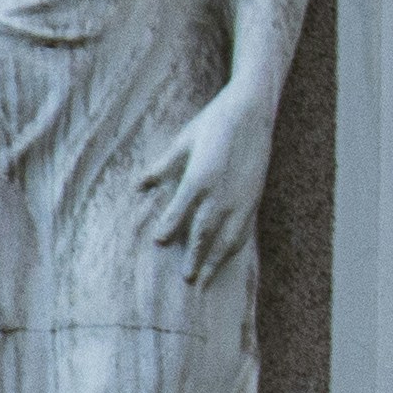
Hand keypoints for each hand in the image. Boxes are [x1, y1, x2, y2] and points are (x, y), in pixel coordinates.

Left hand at [134, 91, 272, 281]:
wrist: (252, 112)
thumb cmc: (213, 124)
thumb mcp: (182, 142)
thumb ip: (161, 167)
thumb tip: (138, 187)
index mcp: (199, 177)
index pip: (180, 210)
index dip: (169, 227)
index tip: (159, 243)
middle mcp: (221, 193)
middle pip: (205, 232)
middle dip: (196, 257)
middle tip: (186, 279)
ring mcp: (240, 198)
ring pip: (228, 237)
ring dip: (216, 260)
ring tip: (205, 279)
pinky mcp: (253, 198)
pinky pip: (244, 229)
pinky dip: (234, 246)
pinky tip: (227, 257)